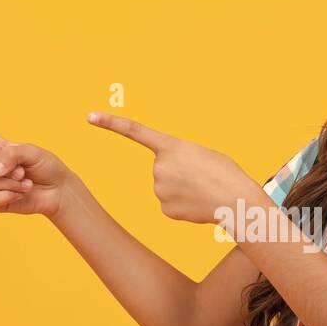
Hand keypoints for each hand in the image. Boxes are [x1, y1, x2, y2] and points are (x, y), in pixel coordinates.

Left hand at [86, 110, 254, 223]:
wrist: (236, 200)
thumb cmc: (226, 174)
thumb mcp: (203, 155)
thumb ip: (180, 160)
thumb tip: (169, 182)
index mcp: (171, 146)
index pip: (134, 131)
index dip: (111, 123)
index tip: (90, 116)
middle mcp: (159, 167)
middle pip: (162, 170)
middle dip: (179, 174)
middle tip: (202, 177)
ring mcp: (159, 189)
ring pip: (166, 188)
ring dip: (182, 190)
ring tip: (203, 190)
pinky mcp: (164, 210)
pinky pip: (170, 205)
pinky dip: (184, 206)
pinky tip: (198, 204)